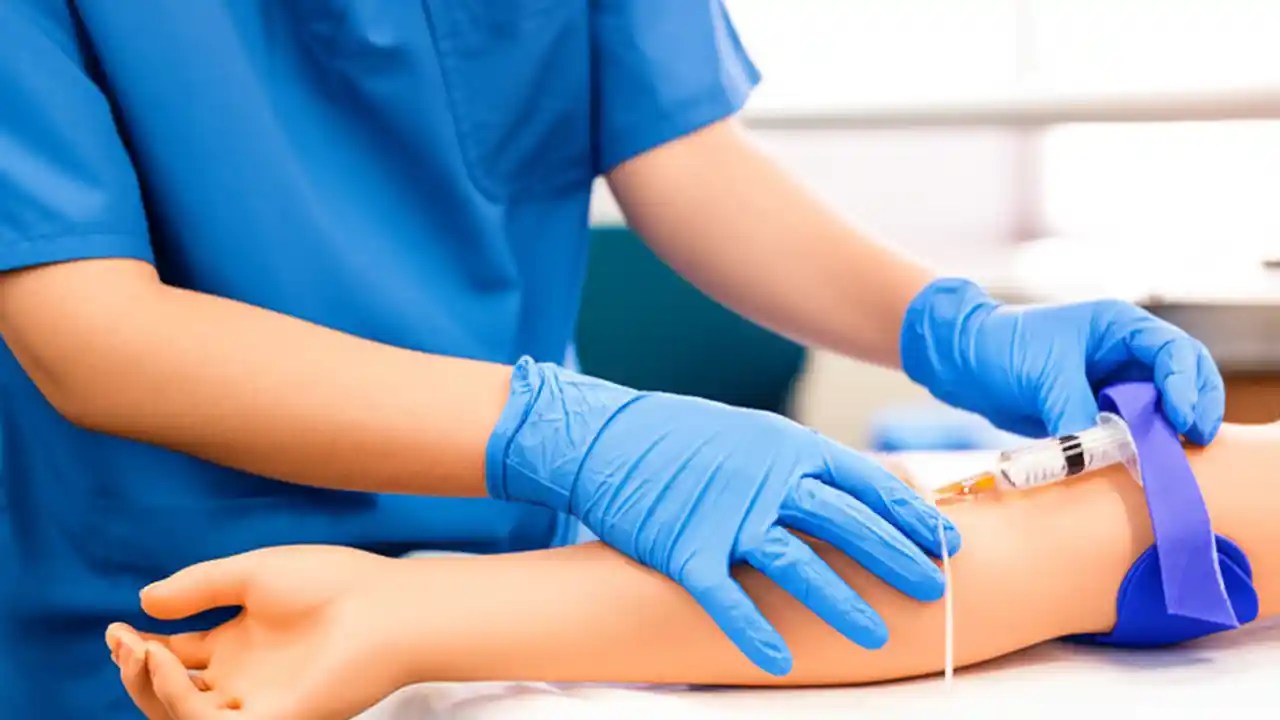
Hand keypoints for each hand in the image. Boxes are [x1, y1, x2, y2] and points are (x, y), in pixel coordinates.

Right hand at [105, 546, 413, 719]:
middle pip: (170, 693)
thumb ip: (200, 587)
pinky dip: (176, 699)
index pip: (176, 659)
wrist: (387, 605)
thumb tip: (144, 601)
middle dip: (135, 673)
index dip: (140, 649)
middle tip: (120, 640)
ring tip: (139, 648)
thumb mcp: (253, 575)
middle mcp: (244, 681)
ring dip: (148, 687)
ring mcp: (256, 704)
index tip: (118, 627)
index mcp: (241, 646)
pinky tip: (166, 660)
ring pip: (180, 716)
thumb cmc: (333, 582)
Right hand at [487, 359, 958, 675]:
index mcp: (787, 447)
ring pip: (798, 563)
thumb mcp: (752, 433)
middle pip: (846, 523)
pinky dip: (753, 631)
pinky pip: (726, 598)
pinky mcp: (685, 548)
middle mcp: (766, 478)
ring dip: (841, 603)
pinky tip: (780, 661)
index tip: (946, 542)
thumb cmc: (683, 437)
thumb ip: (801, 461)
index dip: (909, 515)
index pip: (864, 482)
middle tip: (935, 591)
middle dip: (896, 559)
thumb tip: (854, 482)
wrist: (606, 436)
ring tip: (876, 636)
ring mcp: (725, 514)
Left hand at [901, 278, 1224, 442]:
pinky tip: (1141, 468)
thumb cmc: (1000, 348)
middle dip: (1193, 410)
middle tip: (1195, 445)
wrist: (962, 363)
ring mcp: (1114, 385)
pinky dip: (1138, 449)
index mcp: (1119, 327)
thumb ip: (1073, 415)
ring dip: (1168, 434)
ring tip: (1172, 462)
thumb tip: (1096, 458)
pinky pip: (1130, 432)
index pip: (1174, 351)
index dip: (1186, 385)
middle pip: (1182, 380)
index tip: (1182, 419)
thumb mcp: (1041, 376)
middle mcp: (1125, 355)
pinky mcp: (1097, 413)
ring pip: (1160, 411)